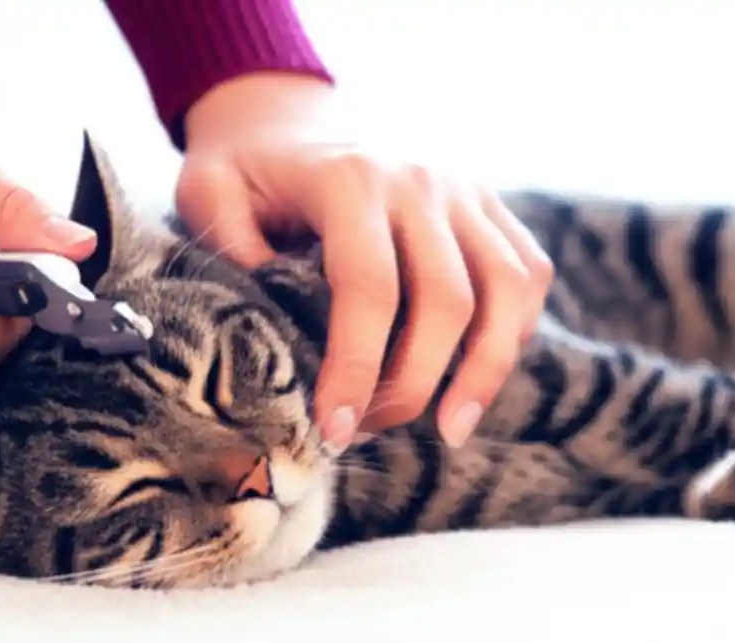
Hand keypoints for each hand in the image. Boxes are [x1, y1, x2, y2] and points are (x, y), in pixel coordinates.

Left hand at [177, 73, 552, 451]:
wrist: (284, 118)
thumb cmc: (243, 171)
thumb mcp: (207, 195)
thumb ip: (233, 256)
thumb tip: (278, 336)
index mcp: (349, 178)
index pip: (369, 289)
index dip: (356, 369)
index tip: (334, 429)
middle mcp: (419, 179)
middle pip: (447, 299)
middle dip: (413, 384)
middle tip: (369, 432)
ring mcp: (463, 188)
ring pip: (508, 289)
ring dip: (485, 372)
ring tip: (450, 431)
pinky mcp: (488, 203)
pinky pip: (526, 272)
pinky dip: (515, 332)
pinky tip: (477, 380)